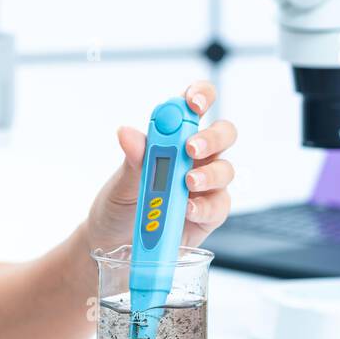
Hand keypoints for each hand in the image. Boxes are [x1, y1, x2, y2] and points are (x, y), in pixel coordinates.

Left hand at [85, 79, 235, 252]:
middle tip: (191, 148)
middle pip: (222, 134)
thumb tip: (127, 132)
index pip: (193, 106)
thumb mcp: (121, 181)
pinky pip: (219, 206)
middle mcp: (194, 157)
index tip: (194, 102)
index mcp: (172, 138)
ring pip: (225, 169)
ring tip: (187, 183)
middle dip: (211, 137)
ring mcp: (206, 185)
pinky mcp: (209, 214)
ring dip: (208, 174)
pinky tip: (188, 210)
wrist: (113, 243)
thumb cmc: (119, 204)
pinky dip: (204, 206)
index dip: (200, 95)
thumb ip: (133, 158)